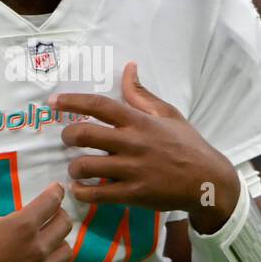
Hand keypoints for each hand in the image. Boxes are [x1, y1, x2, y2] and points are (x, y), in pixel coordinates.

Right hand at [0, 156, 72, 261]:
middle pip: (65, 224)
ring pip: (66, 252)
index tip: (55, 189)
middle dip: (60, 215)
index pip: (52, 201)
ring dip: (60, 242)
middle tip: (52, 214)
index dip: (55, 192)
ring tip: (49, 239)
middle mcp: (36, 248)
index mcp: (23, 225)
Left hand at [52, 62, 240, 233]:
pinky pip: (97, 194)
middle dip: (68, 136)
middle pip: (84, 134)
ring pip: (86, 166)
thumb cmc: (186, 145)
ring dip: (73, 167)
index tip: (53, 102)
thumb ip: (141, 94)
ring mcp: (132, 170)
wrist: (207, 181)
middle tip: (67, 139)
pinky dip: (82, 192)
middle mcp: (132, 143)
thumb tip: (129, 67)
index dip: (72, 102)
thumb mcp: (168, 114)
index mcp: (139, 121)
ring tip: (77, 168)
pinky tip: (80, 189)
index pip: (99, 105)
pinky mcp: (133, 194)